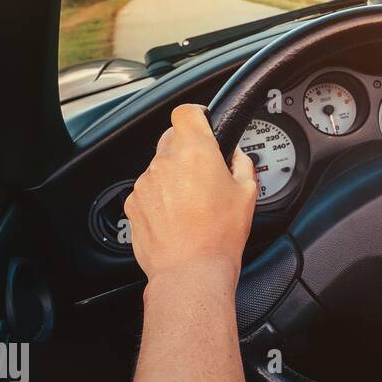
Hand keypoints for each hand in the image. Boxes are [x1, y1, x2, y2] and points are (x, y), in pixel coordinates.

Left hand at [124, 104, 256, 287]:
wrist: (191, 270)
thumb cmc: (219, 235)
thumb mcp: (247, 194)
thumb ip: (242, 164)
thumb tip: (237, 156)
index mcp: (196, 151)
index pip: (186, 112)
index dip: (196, 114)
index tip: (203, 122)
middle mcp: (165, 162)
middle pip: (172, 137)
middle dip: (188, 149)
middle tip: (206, 171)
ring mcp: (146, 182)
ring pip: (160, 166)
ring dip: (174, 176)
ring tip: (193, 202)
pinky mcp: (134, 203)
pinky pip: (148, 189)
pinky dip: (161, 197)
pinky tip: (178, 216)